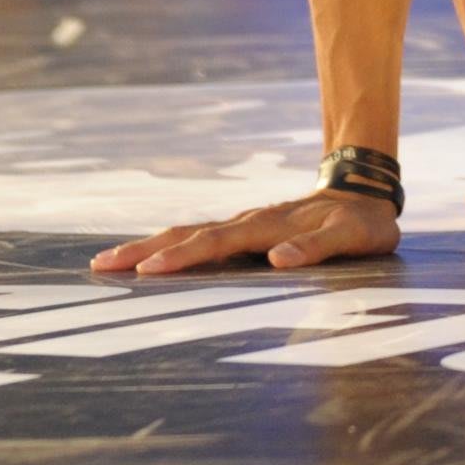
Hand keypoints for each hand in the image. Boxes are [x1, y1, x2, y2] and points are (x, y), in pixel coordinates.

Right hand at [91, 188, 401, 275]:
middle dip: (143, 252)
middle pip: (186, 235)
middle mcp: (246, 223)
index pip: (215, 244)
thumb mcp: (351, 238)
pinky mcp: (242, 231)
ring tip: (107, 262)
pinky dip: (167, 247)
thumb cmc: (360, 224)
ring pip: (186, 233)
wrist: (363, 192)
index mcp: (266, 227)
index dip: (181, 258)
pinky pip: (197, 238)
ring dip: (147, 247)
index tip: (146, 273)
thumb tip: (278, 260)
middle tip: (101, 267)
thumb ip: (317, 248)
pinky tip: (146, 258)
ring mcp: (241, 225)